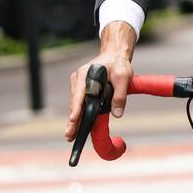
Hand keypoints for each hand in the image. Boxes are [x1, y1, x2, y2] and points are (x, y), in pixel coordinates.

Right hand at [65, 21, 135, 142]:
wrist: (114, 56)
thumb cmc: (119, 65)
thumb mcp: (124, 78)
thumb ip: (120, 96)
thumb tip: (117, 114)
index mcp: (86, 74)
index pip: (79, 94)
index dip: (76, 108)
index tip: (73, 120)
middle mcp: (78, 79)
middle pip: (74, 103)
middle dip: (72, 120)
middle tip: (69, 136)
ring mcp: (77, 83)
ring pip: (75, 104)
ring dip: (74, 119)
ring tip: (71, 135)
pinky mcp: (80, 88)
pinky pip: (78, 103)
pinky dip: (78, 114)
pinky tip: (77, 126)